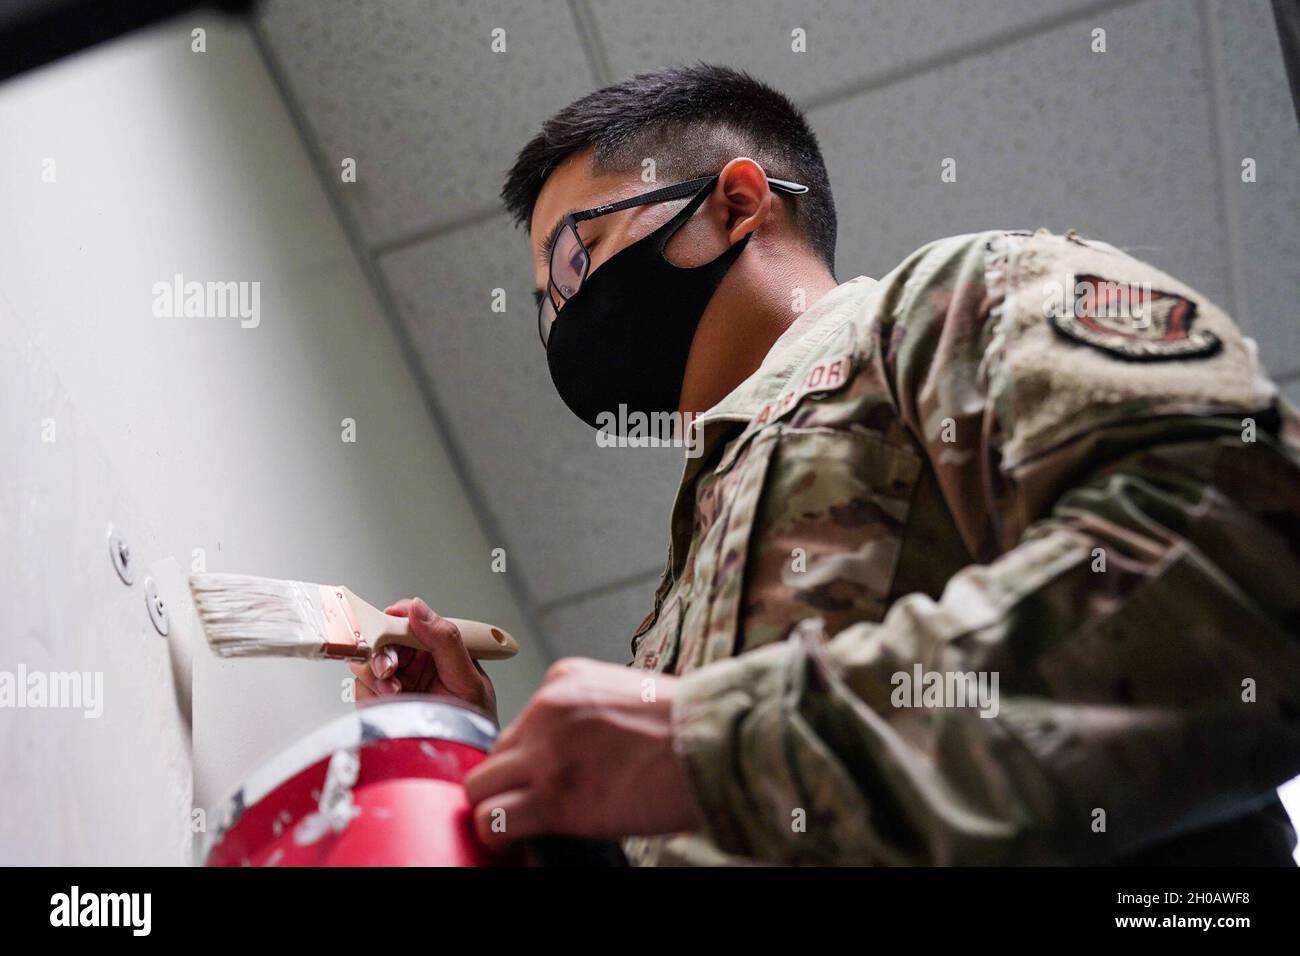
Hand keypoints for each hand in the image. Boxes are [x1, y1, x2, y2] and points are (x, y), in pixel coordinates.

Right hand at [349, 597, 496, 721]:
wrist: (460, 758)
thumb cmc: (473, 721)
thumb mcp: (467, 678)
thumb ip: (446, 640)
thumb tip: (420, 607)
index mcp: (438, 647)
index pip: (412, 620)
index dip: (397, 617)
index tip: (390, 622)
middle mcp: (415, 660)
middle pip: (383, 637)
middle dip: (382, 650)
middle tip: (390, 668)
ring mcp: (396, 679)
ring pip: (368, 660)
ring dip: (376, 674)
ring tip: (396, 692)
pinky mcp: (379, 700)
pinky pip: (361, 686)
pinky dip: (370, 692)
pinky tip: (390, 702)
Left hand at [463, 658, 704, 848]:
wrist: (717, 745)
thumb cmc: (690, 726)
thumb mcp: (628, 697)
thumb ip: (588, 714)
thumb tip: (574, 750)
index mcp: (565, 679)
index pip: (521, 723)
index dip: (529, 759)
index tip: (543, 780)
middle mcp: (547, 708)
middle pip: (497, 754)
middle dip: (511, 784)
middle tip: (531, 809)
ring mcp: (546, 753)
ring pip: (481, 788)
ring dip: (497, 811)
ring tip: (522, 831)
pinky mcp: (553, 797)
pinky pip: (493, 821)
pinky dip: (499, 838)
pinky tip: (520, 844)